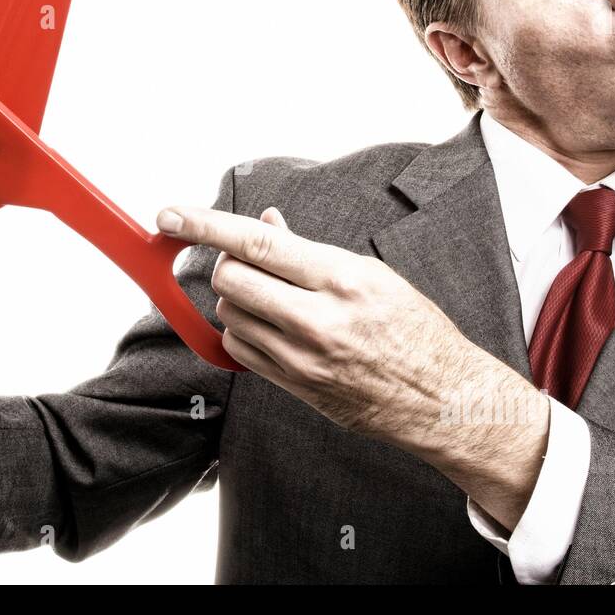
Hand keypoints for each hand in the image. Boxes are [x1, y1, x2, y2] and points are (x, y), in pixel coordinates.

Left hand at [157, 203, 548, 526]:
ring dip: (236, 299)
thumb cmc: (413, 328)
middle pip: (231, 280)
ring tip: (273, 298)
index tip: (171, 215)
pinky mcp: (295, 387)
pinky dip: (242, 331)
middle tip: (247, 263)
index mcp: (342, 279)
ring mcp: (304, 359)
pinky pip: (239, 350)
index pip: (258, 242)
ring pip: (229, 315)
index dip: (206, 225)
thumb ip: (309, 250)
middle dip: (228, 264)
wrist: (442, 399)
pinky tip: (271, 326)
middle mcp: (319, 319)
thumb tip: (266, 220)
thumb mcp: (371, 274)